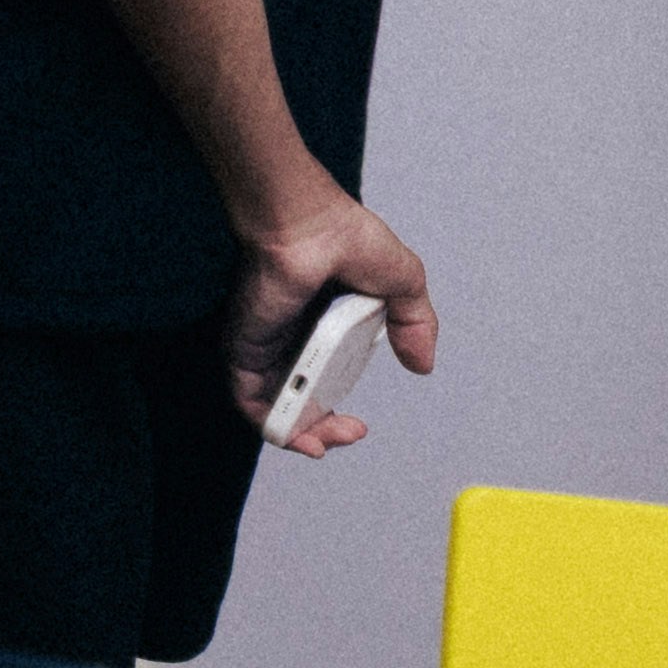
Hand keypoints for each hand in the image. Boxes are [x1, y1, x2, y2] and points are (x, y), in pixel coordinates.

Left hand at [228, 191, 438, 448]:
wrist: (308, 224)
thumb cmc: (346, 238)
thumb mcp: (402, 283)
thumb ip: (414, 324)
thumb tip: (423, 365)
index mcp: (323, 326)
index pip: (324, 381)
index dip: (337, 410)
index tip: (360, 425)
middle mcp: (292, 339)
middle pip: (299, 402)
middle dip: (322, 431)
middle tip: (347, 434)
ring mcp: (266, 346)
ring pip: (274, 407)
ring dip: (299, 435)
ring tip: (323, 443)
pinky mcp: (244, 348)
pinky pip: (250, 398)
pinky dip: (271, 423)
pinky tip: (298, 436)